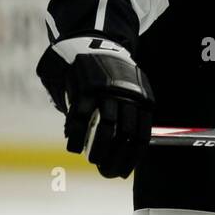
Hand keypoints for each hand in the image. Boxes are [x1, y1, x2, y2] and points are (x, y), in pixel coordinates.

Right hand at [36, 36, 153, 178]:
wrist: (94, 42)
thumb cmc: (115, 75)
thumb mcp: (134, 90)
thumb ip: (133, 116)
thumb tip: (131, 151)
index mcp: (141, 97)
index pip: (141, 135)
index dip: (131, 158)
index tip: (122, 172)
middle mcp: (126, 94)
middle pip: (123, 135)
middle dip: (113, 158)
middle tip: (104, 171)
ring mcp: (105, 91)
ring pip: (103, 129)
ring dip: (96, 150)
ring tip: (90, 159)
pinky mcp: (84, 87)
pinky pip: (79, 119)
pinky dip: (75, 137)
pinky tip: (73, 147)